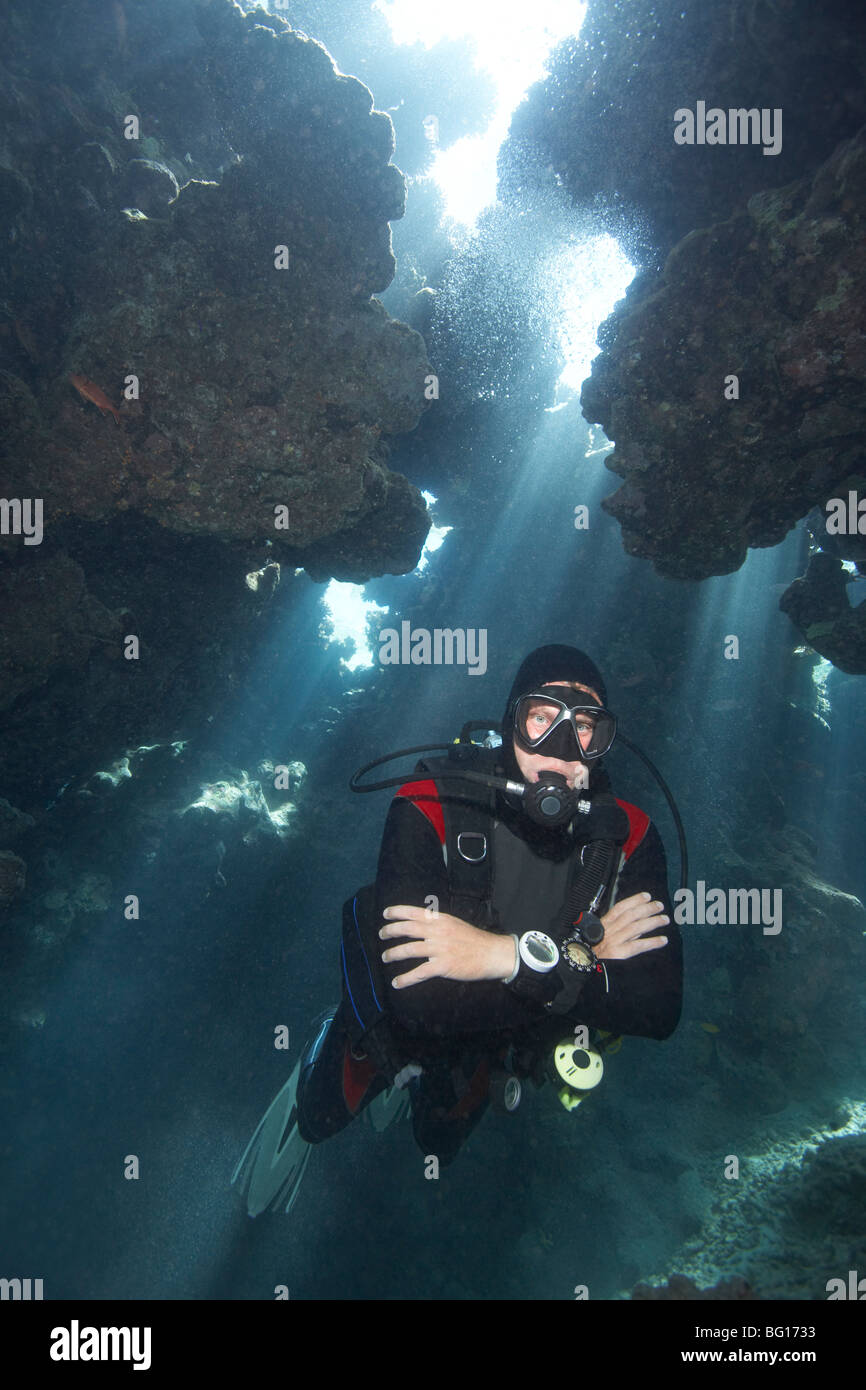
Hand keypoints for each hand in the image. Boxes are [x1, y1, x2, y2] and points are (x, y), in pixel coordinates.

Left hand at [380, 905, 515, 987]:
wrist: (492, 953)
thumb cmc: (474, 940)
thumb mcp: (455, 924)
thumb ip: (438, 923)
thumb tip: (421, 923)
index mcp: (440, 920)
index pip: (414, 912)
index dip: (397, 912)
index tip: (385, 914)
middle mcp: (437, 932)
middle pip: (407, 929)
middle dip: (390, 931)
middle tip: (381, 935)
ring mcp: (439, 949)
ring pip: (409, 950)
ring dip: (393, 954)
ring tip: (385, 957)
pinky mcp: (443, 966)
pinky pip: (419, 972)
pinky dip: (405, 979)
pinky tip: (397, 982)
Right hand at [595, 892, 669, 960]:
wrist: (581, 965)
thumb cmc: (592, 953)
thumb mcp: (601, 936)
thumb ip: (618, 930)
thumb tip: (638, 923)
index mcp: (604, 925)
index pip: (620, 908)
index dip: (634, 900)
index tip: (646, 896)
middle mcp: (609, 931)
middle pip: (630, 915)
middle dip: (647, 909)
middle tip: (659, 906)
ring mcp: (613, 942)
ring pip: (636, 928)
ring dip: (653, 922)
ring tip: (664, 919)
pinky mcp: (617, 954)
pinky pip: (638, 946)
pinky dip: (652, 942)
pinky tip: (662, 940)